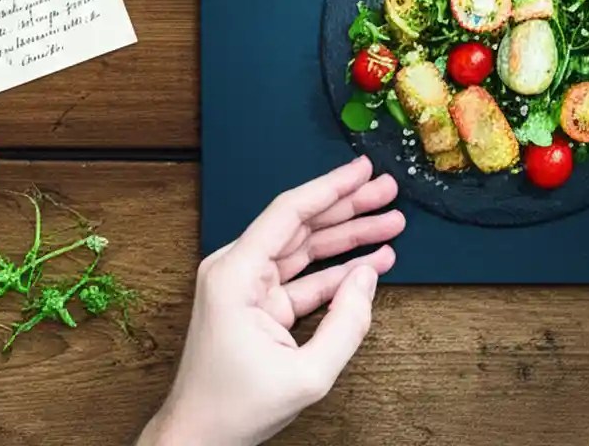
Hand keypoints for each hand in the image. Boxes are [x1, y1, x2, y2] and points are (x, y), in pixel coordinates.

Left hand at [138, 157, 404, 445]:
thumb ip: (347, 323)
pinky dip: (337, 271)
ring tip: (390, 222)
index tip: (363, 169)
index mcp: (235, 274)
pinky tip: (370, 263)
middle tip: (388, 190)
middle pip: (301, 224)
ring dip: (348, 236)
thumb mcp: (307, 374)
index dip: (331, 187)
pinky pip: (303, 278)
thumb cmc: (235, 408)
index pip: (289, 213)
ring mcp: (247, 287)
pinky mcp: (257, 305)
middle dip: (349, 206)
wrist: (199, 438)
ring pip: (306, 248)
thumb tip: (368, 277)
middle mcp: (237, 271)